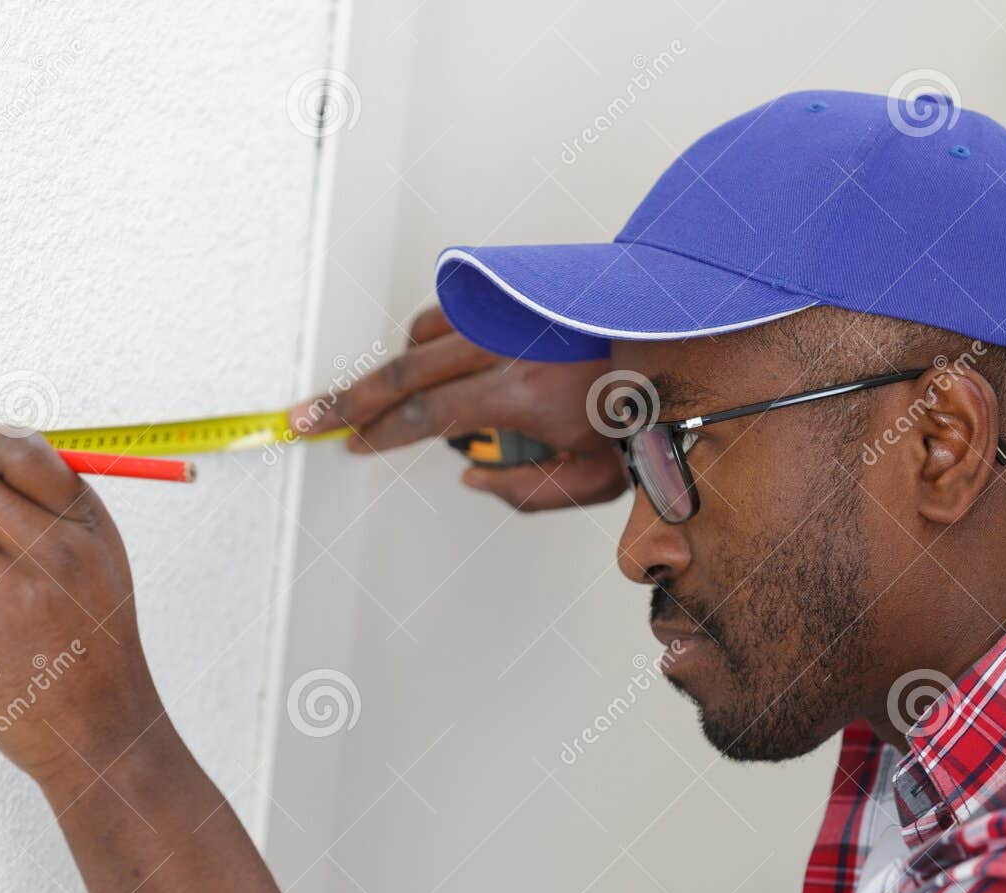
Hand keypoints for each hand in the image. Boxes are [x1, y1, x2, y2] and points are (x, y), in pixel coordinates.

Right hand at [294, 305, 627, 510]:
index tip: (354, 445)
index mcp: (523, 394)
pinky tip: (435, 352)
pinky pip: (456, 305)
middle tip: (313, 414)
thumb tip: (475, 476)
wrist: (691, 332)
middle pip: (404, 371)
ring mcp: (513, 310)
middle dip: (351, 398)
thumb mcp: (598, 477)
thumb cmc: (652, 404)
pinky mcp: (522, 288)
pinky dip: (433, 330)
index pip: (424, 418)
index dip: (378, 435)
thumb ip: (528, 491)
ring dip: (399, 364)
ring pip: (425, 332)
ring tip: (390, 394)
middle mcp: (509, 345)